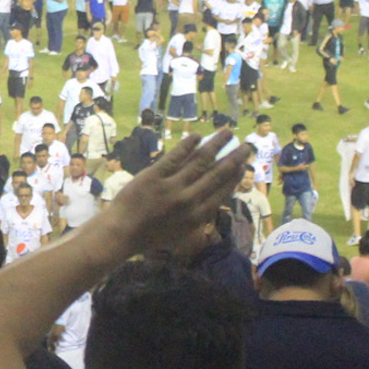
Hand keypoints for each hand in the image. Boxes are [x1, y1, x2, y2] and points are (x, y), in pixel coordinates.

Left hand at [100, 131, 250, 255]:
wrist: (122, 233)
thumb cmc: (151, 236)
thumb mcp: (182, 233)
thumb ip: (199, 216)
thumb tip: (215, 199)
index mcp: (198, 216)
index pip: (223, 191)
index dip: (236, 176)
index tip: (244, 165)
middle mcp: (189, 200)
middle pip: (217, 174)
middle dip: (234, 158)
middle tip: (246, 145)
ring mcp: (172, 186)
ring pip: (200, 160)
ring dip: (216, 144)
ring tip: (227, 132)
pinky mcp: (154, 176)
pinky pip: (175, 156)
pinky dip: (187, 144)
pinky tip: (197, 135)